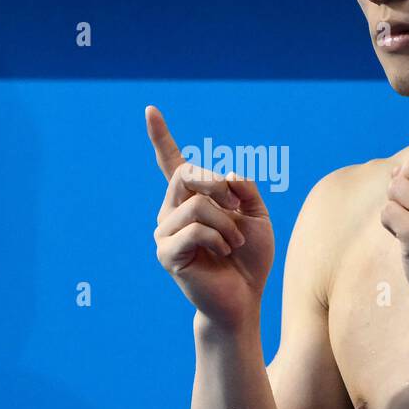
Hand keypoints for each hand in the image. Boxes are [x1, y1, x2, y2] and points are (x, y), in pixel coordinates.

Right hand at [146, 105, 274, 328]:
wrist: (245, 298)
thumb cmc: (250, 258)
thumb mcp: (258, 215)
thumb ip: (244, 189)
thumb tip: (226, 174)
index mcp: (191, 199)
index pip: (171, 162)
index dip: (161, 136)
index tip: (151, 110)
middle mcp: (171, 212)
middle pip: (185, 174)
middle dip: (218, 185)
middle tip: (238, 206)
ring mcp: (165, 233)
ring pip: (195, 204)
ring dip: (226, 222)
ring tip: (235, 243)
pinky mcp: (166, 254)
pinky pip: (194, 229)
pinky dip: (218, 238)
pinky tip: (224, 252)